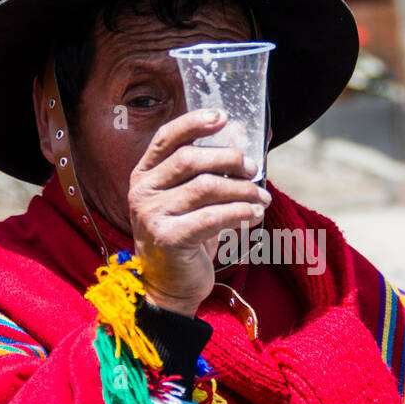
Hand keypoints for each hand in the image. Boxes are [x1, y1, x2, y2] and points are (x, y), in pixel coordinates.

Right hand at [128, 109, 270, 316]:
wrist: (171, 285)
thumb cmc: (188, 236)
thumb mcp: (196, 198)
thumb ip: (214, 168)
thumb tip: (244, 131)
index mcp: (145, 174)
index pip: (167, 138)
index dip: (195, 123)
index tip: (224, 118)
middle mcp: (143, 191)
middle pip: (191, 160)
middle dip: (230, 161)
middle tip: (253, 170)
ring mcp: (151, 215)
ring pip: (206, 188)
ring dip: (242, 190)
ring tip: (261, 198)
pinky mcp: (168, 239)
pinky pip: (211, 217)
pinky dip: (239, 213)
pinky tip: (254, 215)